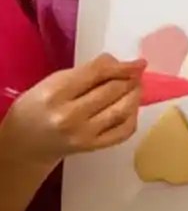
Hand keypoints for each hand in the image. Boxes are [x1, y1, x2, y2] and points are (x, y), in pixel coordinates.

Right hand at [0, 54, 145, 165]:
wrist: (26, 143)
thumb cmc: (38, 106)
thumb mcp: (51, 82)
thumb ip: (84, 72)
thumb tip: (118, 63)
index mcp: (55, 94)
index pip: (97, 74)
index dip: (122, 66)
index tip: (138, 63)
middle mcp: (70, 115)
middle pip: (112, 91)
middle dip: (130, 80)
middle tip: (137, 74)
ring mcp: (83, 134)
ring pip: (122, 110)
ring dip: (135, 96)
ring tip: (136, 88)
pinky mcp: (93, 148)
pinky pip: (124, 131)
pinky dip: (133, 117)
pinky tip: (131, 108)